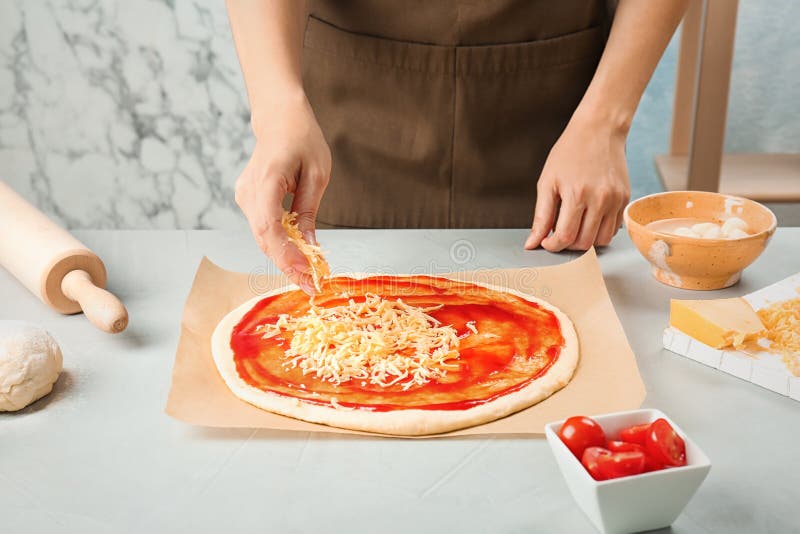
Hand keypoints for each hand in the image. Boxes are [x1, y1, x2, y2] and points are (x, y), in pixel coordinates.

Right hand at [235, 91, 330, 293]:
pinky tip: (297, 257)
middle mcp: (249, 191)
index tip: (306, 273)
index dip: (286, 254)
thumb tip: (311, 248)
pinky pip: (263, 229)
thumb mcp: (317, 175)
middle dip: (287, 265)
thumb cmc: (302, 139)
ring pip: (262, 237)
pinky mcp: (248, 200)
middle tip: (310, 286)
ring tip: (307, 277)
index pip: (270, 226)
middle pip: (264, 238)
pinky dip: (279, 245)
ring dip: (284, 258)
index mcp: (267, 180)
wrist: (280, 118)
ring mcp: (245, 196)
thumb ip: (309, 212)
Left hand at [524, 113, 630, 251]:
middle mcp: (600, 199)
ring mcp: (616, 200)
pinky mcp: (625, 199)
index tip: (547, 242)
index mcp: (576, 194)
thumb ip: (541, 216)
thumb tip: (532, 243)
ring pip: (602, 240)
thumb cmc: (569, 153)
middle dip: (568, 245)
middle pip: (584, 243)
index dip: (553, 246)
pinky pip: (614, 228)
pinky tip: (589, 218)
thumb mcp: (547, 182)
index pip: (565, 237)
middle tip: (559, 233)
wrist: (598, 130)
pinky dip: (600, 230)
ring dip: (586, 241)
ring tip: (575, 226)